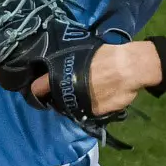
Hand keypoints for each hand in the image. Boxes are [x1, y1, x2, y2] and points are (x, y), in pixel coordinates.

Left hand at [30, 42, 159, 116]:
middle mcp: (65, 92)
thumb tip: (64, 68)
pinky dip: (91, 107)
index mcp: (59, 75)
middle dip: (57, 98)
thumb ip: (68, 64)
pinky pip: (87, 111)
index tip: (41, 90)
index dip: (37, 90)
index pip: (37, 88)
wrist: (128, 67)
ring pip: (69, 109)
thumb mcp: (80, 53)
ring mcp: (78, 104)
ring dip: (73, 104)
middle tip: (66, 91)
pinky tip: (99, 98)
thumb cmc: (106, 55)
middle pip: (54, 101)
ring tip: (85, 94)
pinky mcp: (93, 113)